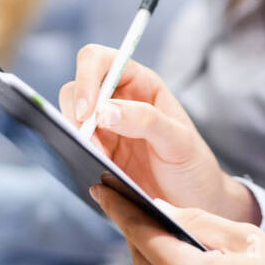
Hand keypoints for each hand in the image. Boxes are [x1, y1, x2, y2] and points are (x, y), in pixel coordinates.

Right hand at [59, 44, 256, 221]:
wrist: (194, 203)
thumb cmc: (193, 165)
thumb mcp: (179, 141)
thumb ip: (146, 120)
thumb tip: (103, 111)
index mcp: (140, 83)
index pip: (100, 61)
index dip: (87, 78)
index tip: (88, 111)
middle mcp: (117, 100)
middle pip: (76, 88)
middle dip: (77, 113)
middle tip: (89, 142)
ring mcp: (104, 127)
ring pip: (70, 118)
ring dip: (77, 137)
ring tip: (101, 159)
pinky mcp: (96, 153)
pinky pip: (74, 146)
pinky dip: (77, 155)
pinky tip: (97, 168)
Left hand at [91, 184, 264, 264]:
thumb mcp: (249, 241)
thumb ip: (200, 221)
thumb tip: (162, 207)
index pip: (141, 234)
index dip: (119, 208)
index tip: (101, 188)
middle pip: (140, 256)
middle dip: (131, 225)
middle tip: (120, 196)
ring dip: (146, 246)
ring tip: (142, 218)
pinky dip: (162, 264)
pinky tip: (169, 248)